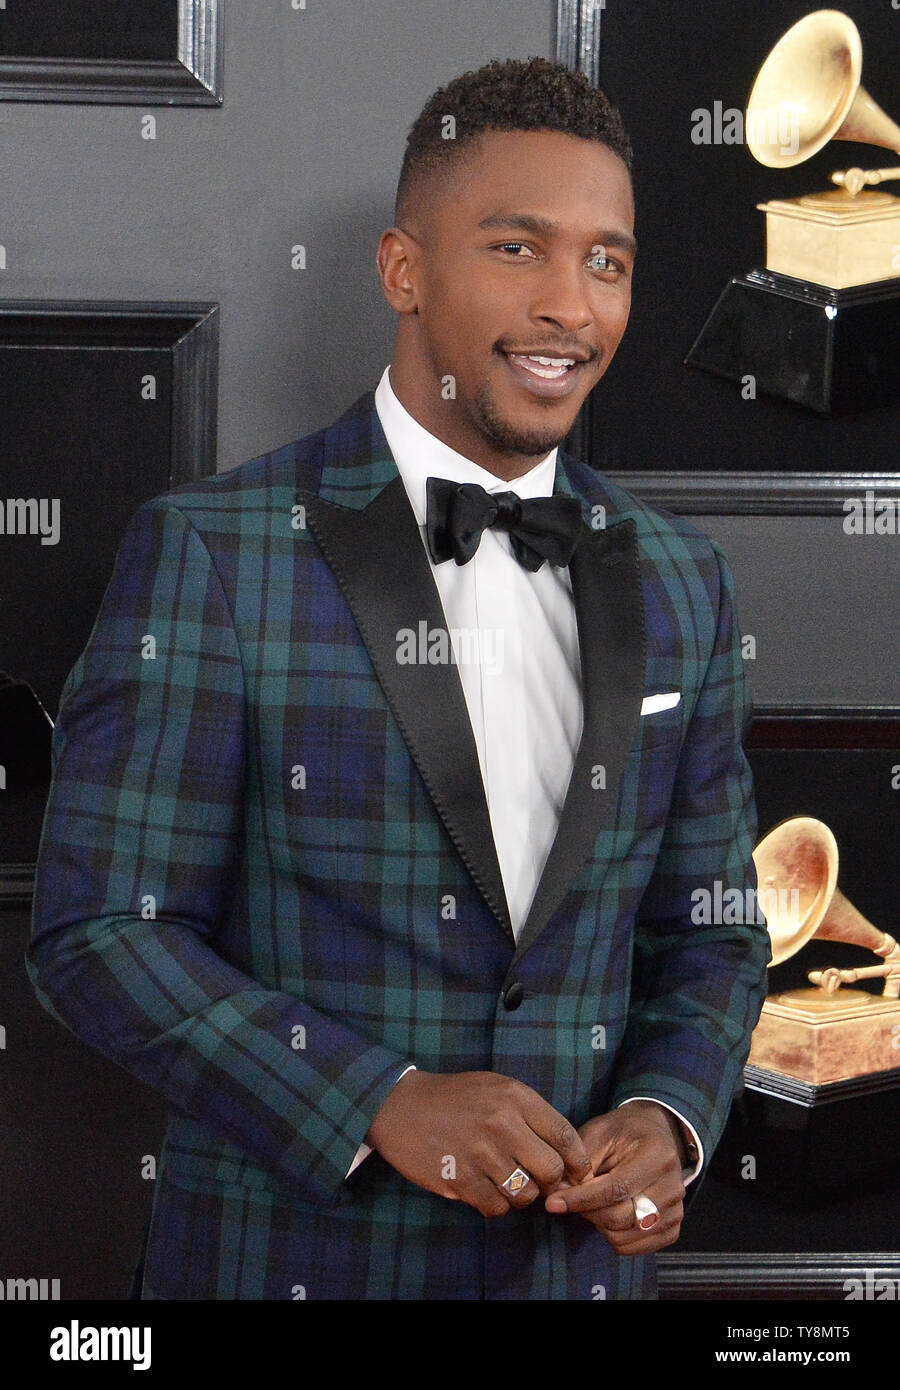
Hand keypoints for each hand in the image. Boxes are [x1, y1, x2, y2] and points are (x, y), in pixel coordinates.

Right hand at [364, 1069, 593, 1216]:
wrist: (400, 1106)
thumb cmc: (455, 1098)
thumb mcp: (496, 1089)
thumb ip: (530, 1115)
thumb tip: (564, 1155)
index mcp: (515, 1097)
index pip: (565, 1135)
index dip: (578, 1161)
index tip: (578, 1173)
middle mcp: (502, 1124)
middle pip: (550, 1171)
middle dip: (549, 1182)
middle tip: (536, 1181)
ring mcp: (480, 1153)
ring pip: (525, 1195)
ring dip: (520, 1196)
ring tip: (504, 1182)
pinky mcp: (459, 1179)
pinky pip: (496, 1208)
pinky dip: (495, 1205)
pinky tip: (483, 1189)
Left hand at [542, 1100, 685, 1254]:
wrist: (654, 1134)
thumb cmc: (623, 1133)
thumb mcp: (599, 1133)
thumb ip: (581, 1163)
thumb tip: (559, 1195)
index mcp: (657, 1156)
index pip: (615, 1189)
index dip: (580, 1199)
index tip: (553, 1203)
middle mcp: (674, 1186)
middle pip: (621, 1217)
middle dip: (587, 1211)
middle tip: (570, 1200)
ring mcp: (677, 1210)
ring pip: (625, 1237)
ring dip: (599, 1224)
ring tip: (592, 1203)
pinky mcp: (673, 1228)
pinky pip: (635, 1248)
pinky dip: (614, 1237)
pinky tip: (607, 1215)